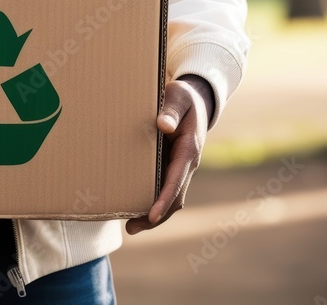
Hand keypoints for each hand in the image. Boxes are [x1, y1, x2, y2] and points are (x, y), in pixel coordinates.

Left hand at [125, 75, 212, 234]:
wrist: (197, 100)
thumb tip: (163, 125)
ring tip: (130, 227)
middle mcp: (187, 164)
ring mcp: (180, 168)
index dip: (164, 198)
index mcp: (189, 149)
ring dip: (153, 214)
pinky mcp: (172, 167)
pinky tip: (133, 206)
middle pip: (175, 197)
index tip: (152, 215)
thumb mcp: (178, 97)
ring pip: (171, 197)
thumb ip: (171, 109)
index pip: (177, 179)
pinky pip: (164, 189)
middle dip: (156, 216)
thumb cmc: (183, 98)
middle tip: (132, 228)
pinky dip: (152, 200)